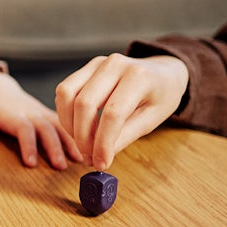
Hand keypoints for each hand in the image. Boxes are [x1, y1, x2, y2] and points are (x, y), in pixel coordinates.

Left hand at [0, 68, 81, 168]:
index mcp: (13, 113)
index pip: (23, 128)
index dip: (27, 145)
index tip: (31, 163)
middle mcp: (31, 112)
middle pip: (45, 128)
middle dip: (54, 147)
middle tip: (61, 166)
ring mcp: (43, 112)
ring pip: (60, 125)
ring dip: (71, 142)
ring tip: (81, 159)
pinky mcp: (50, 114)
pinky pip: (66, 123)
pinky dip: (78, 134)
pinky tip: (88, 148)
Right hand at [54, 53, 188, 169]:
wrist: (162, 72)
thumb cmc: (160, 96)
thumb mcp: (152, 119)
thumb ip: (125, 136)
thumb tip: (101, 156)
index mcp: (138, 77)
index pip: (113, 114)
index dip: (103, 142)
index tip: (101, 163)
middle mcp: (115, 64)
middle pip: (84, 104)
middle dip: (82, 137)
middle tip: (88, 157)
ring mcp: (97, 63)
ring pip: (67, 94)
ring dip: (68, 124)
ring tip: (81, 142)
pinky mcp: (86, 68)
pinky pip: (64, 90)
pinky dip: (65, 113)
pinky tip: (77, 127)